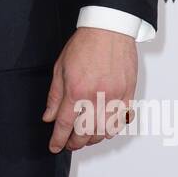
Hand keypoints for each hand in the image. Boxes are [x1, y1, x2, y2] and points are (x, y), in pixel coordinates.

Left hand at [43, 27, 136, 153]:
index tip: (55, 147)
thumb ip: (55, 96)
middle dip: (75, 143)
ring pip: (104, 131)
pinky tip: (104, 129)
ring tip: (85, 138)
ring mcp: (114, 97)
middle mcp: (96, 97)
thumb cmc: (85, 44)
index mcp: (76, 91)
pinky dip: (112, 130)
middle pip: (84, 133)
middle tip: (69, 144)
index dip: (58, 140)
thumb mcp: (60, 68)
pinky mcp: (128, 95)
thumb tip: (49, 116)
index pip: (65, 125)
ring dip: (93, 139)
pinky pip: (121, 121)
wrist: (109, 29)